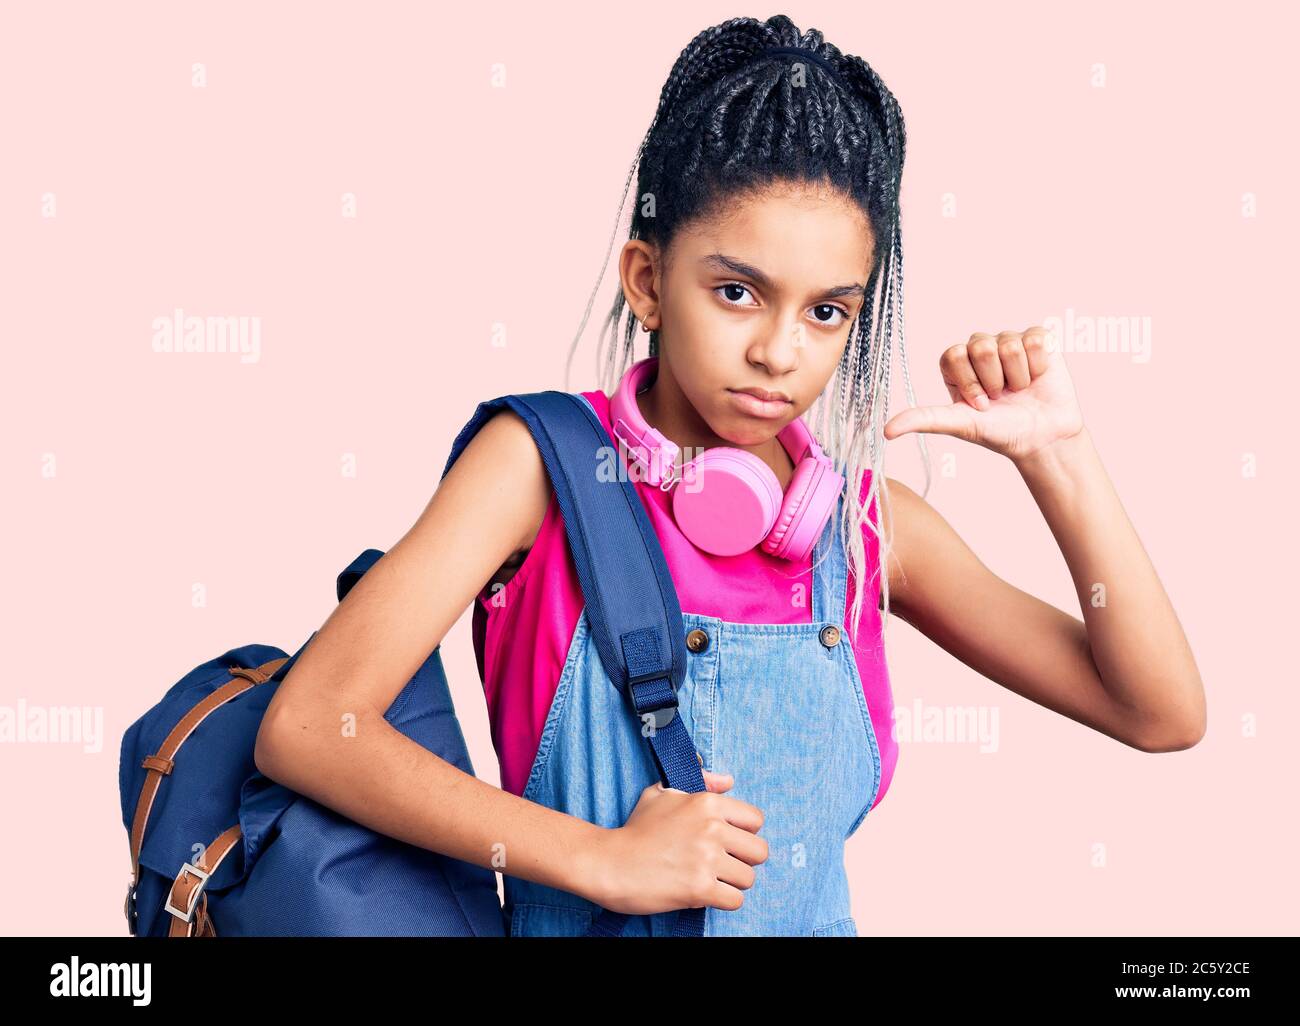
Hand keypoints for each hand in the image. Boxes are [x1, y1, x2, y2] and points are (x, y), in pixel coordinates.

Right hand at [587, 769, 768, 916]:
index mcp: (706, 803)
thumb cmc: (635, 829)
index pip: (756, 819)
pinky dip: (723, 901)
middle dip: (743, 860)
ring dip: (732, 883)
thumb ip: (700, 782)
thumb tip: (728, 780)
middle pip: (759, 851)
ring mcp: (707, 859)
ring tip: (711, 879)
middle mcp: (712, 828)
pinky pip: (735, 900)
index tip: (729, 841)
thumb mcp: (661, 792)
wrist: (609, 862)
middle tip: (722, 864)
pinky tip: (705, 894)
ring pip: (749, 878)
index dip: (745, 833)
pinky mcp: (700, 888)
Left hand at [883, 327, 1084, 463]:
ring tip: (1019, 390)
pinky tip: (1036, 379)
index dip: (970, 382)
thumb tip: (886, 431)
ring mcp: (1008, 341)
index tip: (980, 405)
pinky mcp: (1037, 339)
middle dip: (994, 380)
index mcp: (956, 363)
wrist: (1042, 438)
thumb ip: (924, 419)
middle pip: (981, 346)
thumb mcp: (959, 425)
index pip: (954, 355)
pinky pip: (1034, 340)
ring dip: (1017, 377)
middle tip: (1001, 397)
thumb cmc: (999, 431)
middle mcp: (979, 348)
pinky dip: (1037, 367)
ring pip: (1009, 345)